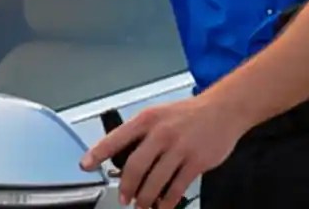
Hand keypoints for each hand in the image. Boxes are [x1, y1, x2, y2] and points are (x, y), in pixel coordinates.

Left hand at [80, 97, 248, 208]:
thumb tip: (122, 158)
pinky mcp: (196, 161)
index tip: (85, 165)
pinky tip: (163, 205)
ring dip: (145, 199)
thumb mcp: (159, 115)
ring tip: (142, 205)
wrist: (223, 110)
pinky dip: (167, 201)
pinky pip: (176, 188)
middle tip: (124, 198)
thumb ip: (141, 135)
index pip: (116, 137)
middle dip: (126, 188)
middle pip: (135, 167)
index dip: (97, 153)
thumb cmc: (189, 114)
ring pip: (155, 181)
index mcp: (147, 119)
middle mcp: (161, 133)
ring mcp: (179, 148)